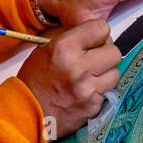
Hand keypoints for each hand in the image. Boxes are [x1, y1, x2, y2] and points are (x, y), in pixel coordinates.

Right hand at [17, 19, 120, 139]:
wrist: (26, 113)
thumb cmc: (34, 78)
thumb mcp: (45, 50)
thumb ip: (71, 40)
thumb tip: (94, 36)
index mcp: (65, 48)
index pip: (101, 28)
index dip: (97, 34)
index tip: (92, 41)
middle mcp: (80, 67)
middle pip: (114, 52)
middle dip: (105, 54)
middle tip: (94, 60)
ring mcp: (89, 89)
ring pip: (115, 73)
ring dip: (105, 74)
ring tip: (91, 77)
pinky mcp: (94, 106)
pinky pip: (108, 92)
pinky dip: (100, 91)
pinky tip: (86, 93)